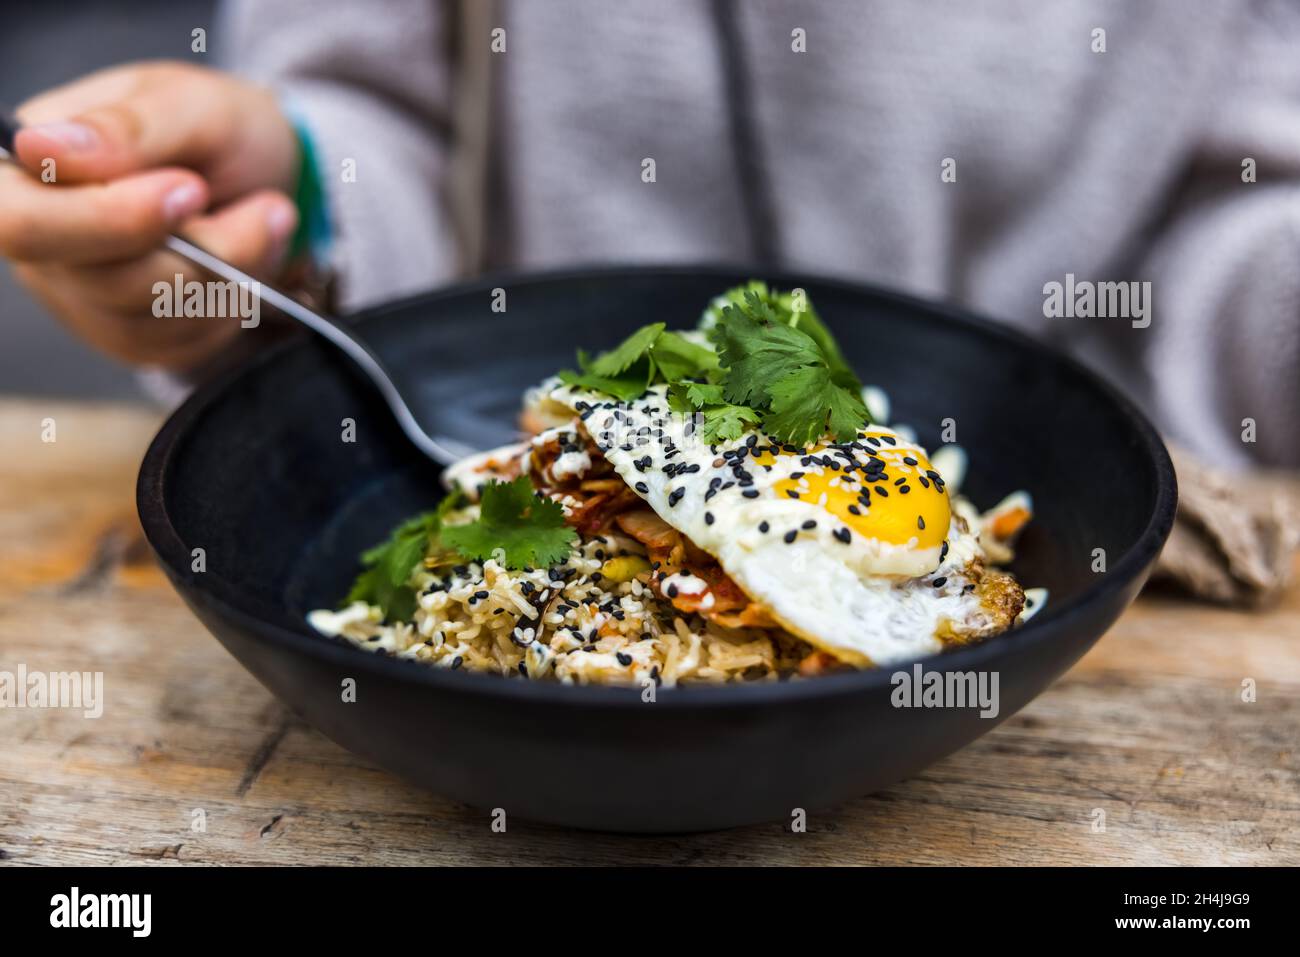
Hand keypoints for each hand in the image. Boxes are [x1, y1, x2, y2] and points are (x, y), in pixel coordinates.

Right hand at [1, 61, 301, 371]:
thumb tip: (38, 147)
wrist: (267, 181)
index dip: (105, 219)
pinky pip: (188, 340)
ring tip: (268, 216)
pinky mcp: (138, 338)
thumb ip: (124, 127)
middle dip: (202, 248)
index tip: (189, 190)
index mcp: (27, 172)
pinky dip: (235, 301)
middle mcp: (46, 245)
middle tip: (266, 206)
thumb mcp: (191, 104)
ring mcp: (88, 299)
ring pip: (157, 317)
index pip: (19, 222)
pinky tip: (253, 258)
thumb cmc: (218, 131)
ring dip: (235, 271)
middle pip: (103, 281)